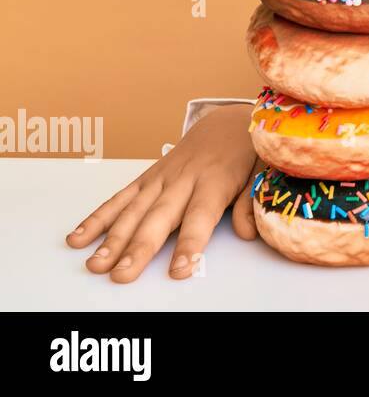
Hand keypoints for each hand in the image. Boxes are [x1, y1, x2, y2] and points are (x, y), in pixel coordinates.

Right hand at [65, 103, 260, 282]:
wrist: (227, 121)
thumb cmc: (247, 151)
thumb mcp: (262, 172)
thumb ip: (252, 202)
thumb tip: (246, 233)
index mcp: (215, 181)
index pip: (200, 217)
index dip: (190, 244)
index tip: (180, 270)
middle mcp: (183, 180)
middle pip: (158, 218)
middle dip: (139, 248)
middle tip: (122, 274)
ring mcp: (161, 178)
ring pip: (133, 210)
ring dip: (112, 238)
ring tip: (96, 263)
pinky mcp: (147, 177)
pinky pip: (119, 198)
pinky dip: (98, 217)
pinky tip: (79, 238)